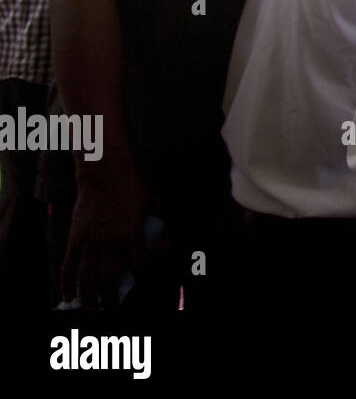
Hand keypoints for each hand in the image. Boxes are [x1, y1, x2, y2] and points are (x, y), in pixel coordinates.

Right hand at [61, 169, 149, 307]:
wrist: (104, 172)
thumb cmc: (131, 186)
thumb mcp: (152, 203)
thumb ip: (158, 224)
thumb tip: (167, 243)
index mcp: (131, 233)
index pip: (139, 264)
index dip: (141, 276)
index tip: (140, 283)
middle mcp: (110, 240)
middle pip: (109, 277)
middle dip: (110, 296)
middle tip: (111, 307)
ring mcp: (90, 239)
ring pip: (86, 276)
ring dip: (87, 295)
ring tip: (89, 307)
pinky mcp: (75, 236)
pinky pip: (68, 264)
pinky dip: (66, 282)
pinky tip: (67, 294)